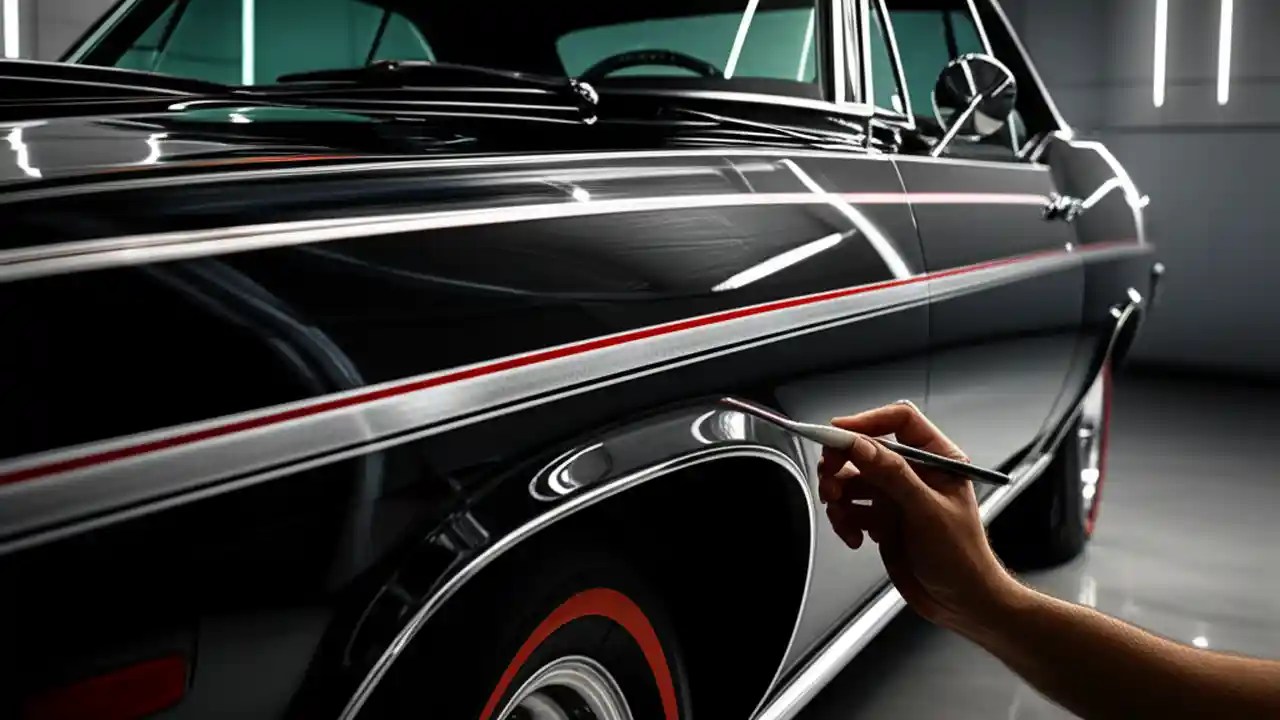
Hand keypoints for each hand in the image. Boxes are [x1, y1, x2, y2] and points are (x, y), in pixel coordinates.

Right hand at [817, 402, 1021, 634]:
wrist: (961, 603)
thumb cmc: (962, 558)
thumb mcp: (926, 511)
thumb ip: (892, 475)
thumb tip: (860, 445)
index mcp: (936, 458)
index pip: (899, 420)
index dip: (867, 421)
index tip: (838, 432)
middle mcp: (914, 471)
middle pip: (865, 448)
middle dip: (841, 463)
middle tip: (829, 480)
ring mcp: (895, 495)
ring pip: (851, 478)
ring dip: (838, 496)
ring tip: (841, 516)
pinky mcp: (881, 517)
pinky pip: (850, 507)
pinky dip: (844, 520)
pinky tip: (855, 538)